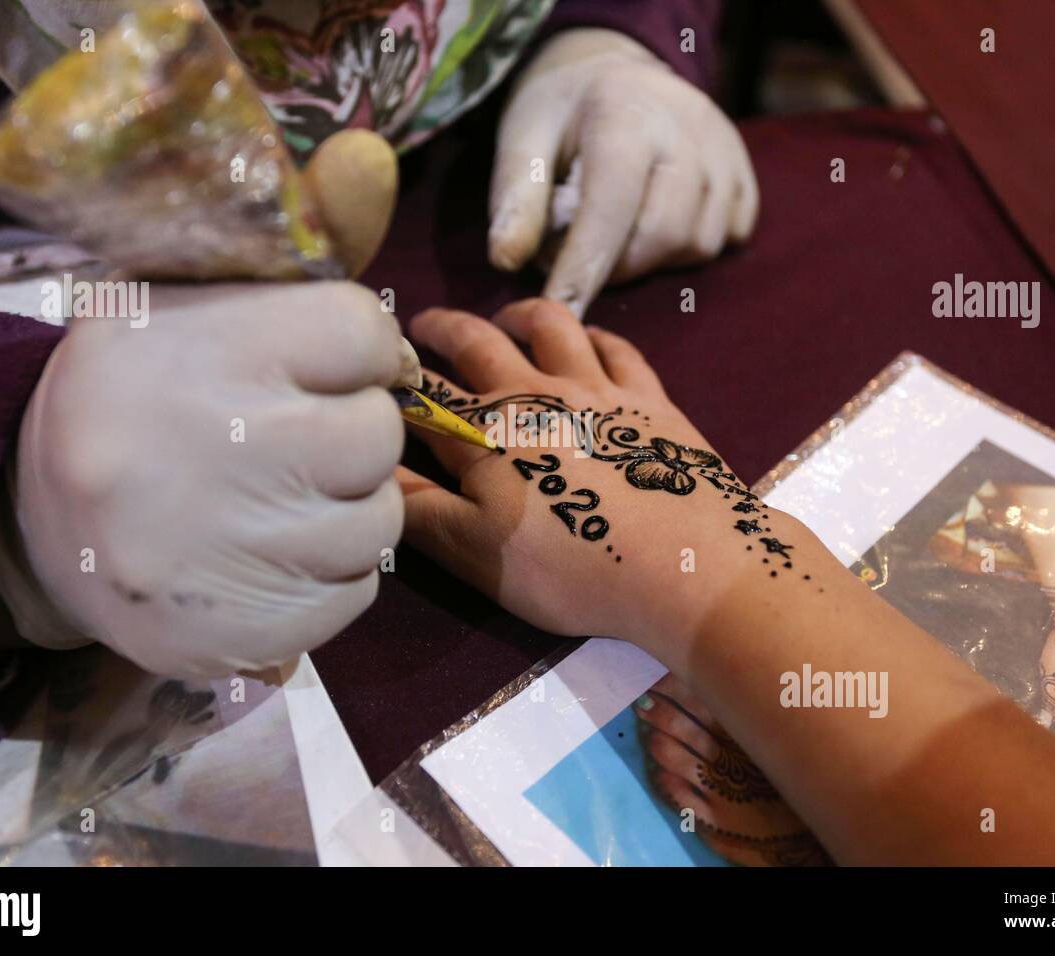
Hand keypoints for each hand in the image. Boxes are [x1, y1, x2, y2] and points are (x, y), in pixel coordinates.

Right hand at [0, 282, 405, 677]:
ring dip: (350, 506)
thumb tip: (397, 351)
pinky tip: (277, 554)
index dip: (363, 348)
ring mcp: (229, 555)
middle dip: (355, 431)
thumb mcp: (174, 315)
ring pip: (378, 521)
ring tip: (287, 497)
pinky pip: (356, 595)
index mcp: (196, 351)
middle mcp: (213, 451)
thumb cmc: (131, 403)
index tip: (332, 364)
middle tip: (303, 438)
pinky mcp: (243, 633)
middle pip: (377, 433)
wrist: (35, 528)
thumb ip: (283, 307)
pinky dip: (331, 574)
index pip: (358, 330)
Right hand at [398, 299, 813, 668]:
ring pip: (551, 325)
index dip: (393, 382)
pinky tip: (589, 340)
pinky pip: (617, 347)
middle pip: (477, 343)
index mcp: (484, 436)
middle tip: (423, 325)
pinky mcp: (650, 399)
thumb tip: (368, 470)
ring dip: (519, 314)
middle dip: (442, 329)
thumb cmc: (572, 568)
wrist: (687, 565)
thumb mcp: (477, 555)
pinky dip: (594, 334)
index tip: (369, 371)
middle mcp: (535, 396)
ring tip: (505, 318)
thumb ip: (419, 510)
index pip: (423, 398)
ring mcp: (597, 390)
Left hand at [488, 29, 757, 318]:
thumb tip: (506, 260)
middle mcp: (688, 128)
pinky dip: (687, 250)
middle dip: (616, 267)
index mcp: (625, 112)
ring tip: (616, 234)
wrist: (619, 75)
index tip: (559, 310)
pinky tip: (655, 225)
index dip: (585, 265)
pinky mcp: (747, 176)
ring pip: (697, 244)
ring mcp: (726, 152)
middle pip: (662, 234)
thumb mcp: (522, 140)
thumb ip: (515, 199)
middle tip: (578, 257)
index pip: (611, 204)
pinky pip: (727, 240)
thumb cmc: (562, 115)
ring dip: (651, 260)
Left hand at [637, 673, 828, 866]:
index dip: (674, 688)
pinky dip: (665, 782)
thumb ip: (756, 719)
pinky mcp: (714, 821)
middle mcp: (730, 759)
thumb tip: (727, 685)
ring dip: (658, 743)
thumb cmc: (798, 784)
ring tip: (648, 734)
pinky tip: (658, 773)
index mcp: (746, 735)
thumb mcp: (781, 746)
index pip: (703, 701)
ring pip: (675, 758)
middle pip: (683, 727)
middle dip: (659, 712)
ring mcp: (719, 791)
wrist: (812, 838)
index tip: (655, 679)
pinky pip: (679, 797)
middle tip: (642, 702)